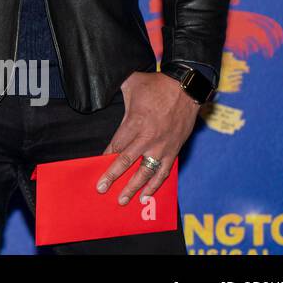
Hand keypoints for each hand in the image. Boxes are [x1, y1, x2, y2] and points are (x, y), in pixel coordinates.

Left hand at [97, 70, 199, 205]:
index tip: (95, 169)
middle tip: (102, 189)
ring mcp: (162, 146)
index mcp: (134, 122)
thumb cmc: (156, 85)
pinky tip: (147, 194)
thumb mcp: (131, 83)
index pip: (116, 146)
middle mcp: (148, 138)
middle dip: (112, 177)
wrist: (187, 88)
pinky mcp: (174, 150)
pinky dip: (155, 184)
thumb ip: (115, 89)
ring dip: (134, 187)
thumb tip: (99, 84)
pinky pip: (164, 171)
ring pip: (145, 172)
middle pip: (126, 162)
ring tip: (123, 199)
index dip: (105, 159)